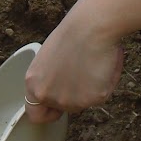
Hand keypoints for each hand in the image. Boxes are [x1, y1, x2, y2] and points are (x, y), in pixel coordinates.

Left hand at [23, 0, 123, 123]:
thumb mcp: (49, 59)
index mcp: (34, 84)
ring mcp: (70, 100)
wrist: (90, 26)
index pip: (36, 114)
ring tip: (93, 63)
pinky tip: (104, 64)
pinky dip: (106, 82)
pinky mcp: (92, 99)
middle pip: (64, 108)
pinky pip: (102, 95)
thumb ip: (51, 79)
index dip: (49, 111)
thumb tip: (63, 87)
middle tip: (83, 74)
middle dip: (74, 96)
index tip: (58, 107)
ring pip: (84, 103)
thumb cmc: (72, 34)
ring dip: (91, 88)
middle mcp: (48, 96)